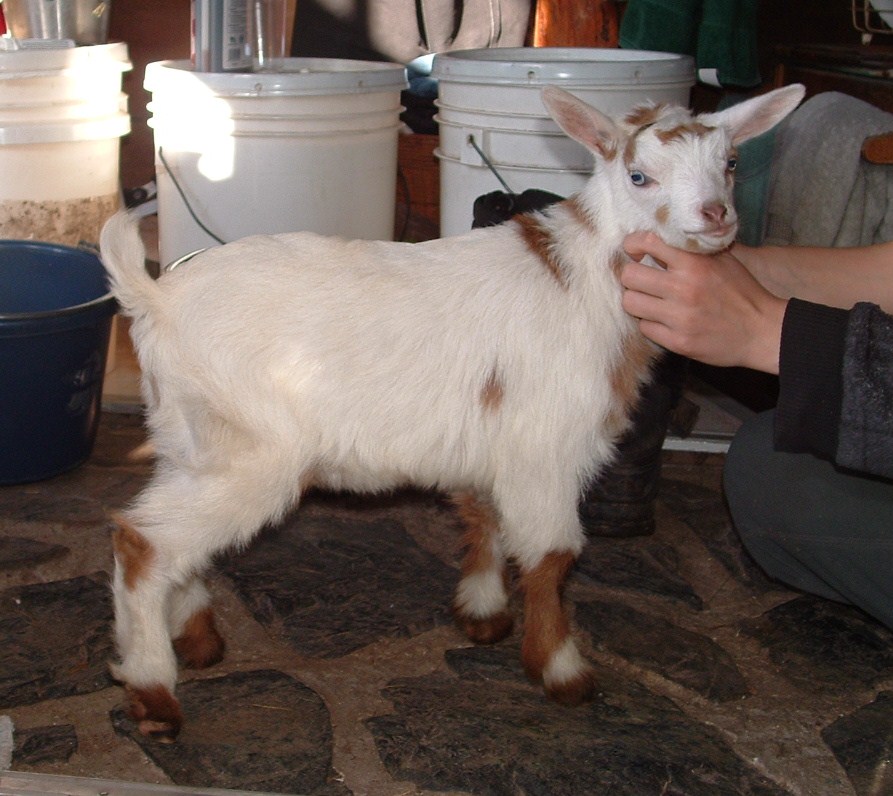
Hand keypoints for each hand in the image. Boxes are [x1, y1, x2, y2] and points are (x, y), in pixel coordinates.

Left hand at [620, 232, 787, 373]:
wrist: (762, 331)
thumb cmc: (742, 292)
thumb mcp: (723, 260)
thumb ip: (694, 248)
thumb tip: (664, 235)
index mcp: (694, 264)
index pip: (648, 243)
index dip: (633, 245)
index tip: (634, 250)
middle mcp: (683, 289)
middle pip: (629, 276)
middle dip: (632, 276)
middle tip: (641, 279)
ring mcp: (679, 317)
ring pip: (631, 303)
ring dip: (638, 300)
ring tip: (650, 301)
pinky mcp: (678, 341)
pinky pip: (644, 328)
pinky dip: (651, 323)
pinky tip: (664, 320)